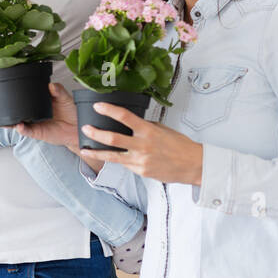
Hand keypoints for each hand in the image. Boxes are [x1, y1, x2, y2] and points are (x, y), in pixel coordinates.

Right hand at [0, 83, 78, 150]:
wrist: (78, 128)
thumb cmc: (70, 111)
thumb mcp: (64, 96)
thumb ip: (58, 90)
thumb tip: (51, 85)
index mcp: (33, 100)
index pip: (16, 94)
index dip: (4, 90)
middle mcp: (28, 111)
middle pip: (7, 108)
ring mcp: (29, 122)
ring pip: (10, 121)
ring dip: (0, 119)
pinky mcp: (34, 132)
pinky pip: (24, 130)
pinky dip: (20, 128)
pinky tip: (19, 124)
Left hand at [79, 102, 203, 184]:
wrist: (193, 165)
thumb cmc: (180, 146)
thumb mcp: (162, 129)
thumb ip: (145, 127)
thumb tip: (130, 124)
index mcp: (148, 131)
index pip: (125, 116)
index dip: (109, 110)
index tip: (98, 106)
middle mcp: (143, 145)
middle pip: (113, 138)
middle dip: (96, 133)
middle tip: (85, 128)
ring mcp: (140, 160)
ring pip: (112, 156)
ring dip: (96, 151)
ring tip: (85, 148)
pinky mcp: (140, 171)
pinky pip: (124, 164)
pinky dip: (116, 159)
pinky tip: (109, 157)